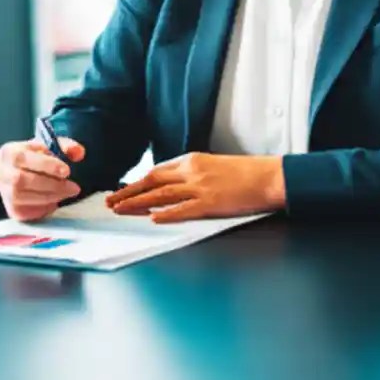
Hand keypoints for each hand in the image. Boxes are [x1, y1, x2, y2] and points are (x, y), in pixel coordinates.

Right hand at [0, 137, 85, 220]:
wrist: (24, 174)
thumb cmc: (37, 159)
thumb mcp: (51, 147)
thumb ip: (66, 147)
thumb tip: (78, 152)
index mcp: (9, 152)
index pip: (22, 158)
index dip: (45, 165)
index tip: (66, 171)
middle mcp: (2, 172)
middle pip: (22, 180)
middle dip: (51, 184)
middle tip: (73, 187)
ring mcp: (5, 192)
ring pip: (24, 197)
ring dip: (51, 196)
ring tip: (67, 192)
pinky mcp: (12, 209)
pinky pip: (27, 212)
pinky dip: (44, 208)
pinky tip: (55, 201)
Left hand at [106, 153, 286, 221]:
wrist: (269, 177)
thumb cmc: (245, 173)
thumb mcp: (213, 166)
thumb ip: (192, 174)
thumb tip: (172, 186)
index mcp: (192, 160)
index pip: (156, 171)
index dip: (136, 182)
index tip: (122, 190)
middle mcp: (192, 171)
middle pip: (151, 181)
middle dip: (128, 192)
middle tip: (110, 202)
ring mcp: (201, 187)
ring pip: (161, 195)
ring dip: (138, 203)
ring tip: (121, 210)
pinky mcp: (211, 203)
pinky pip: (183, 209)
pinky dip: (167, 214)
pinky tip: (153, 219)